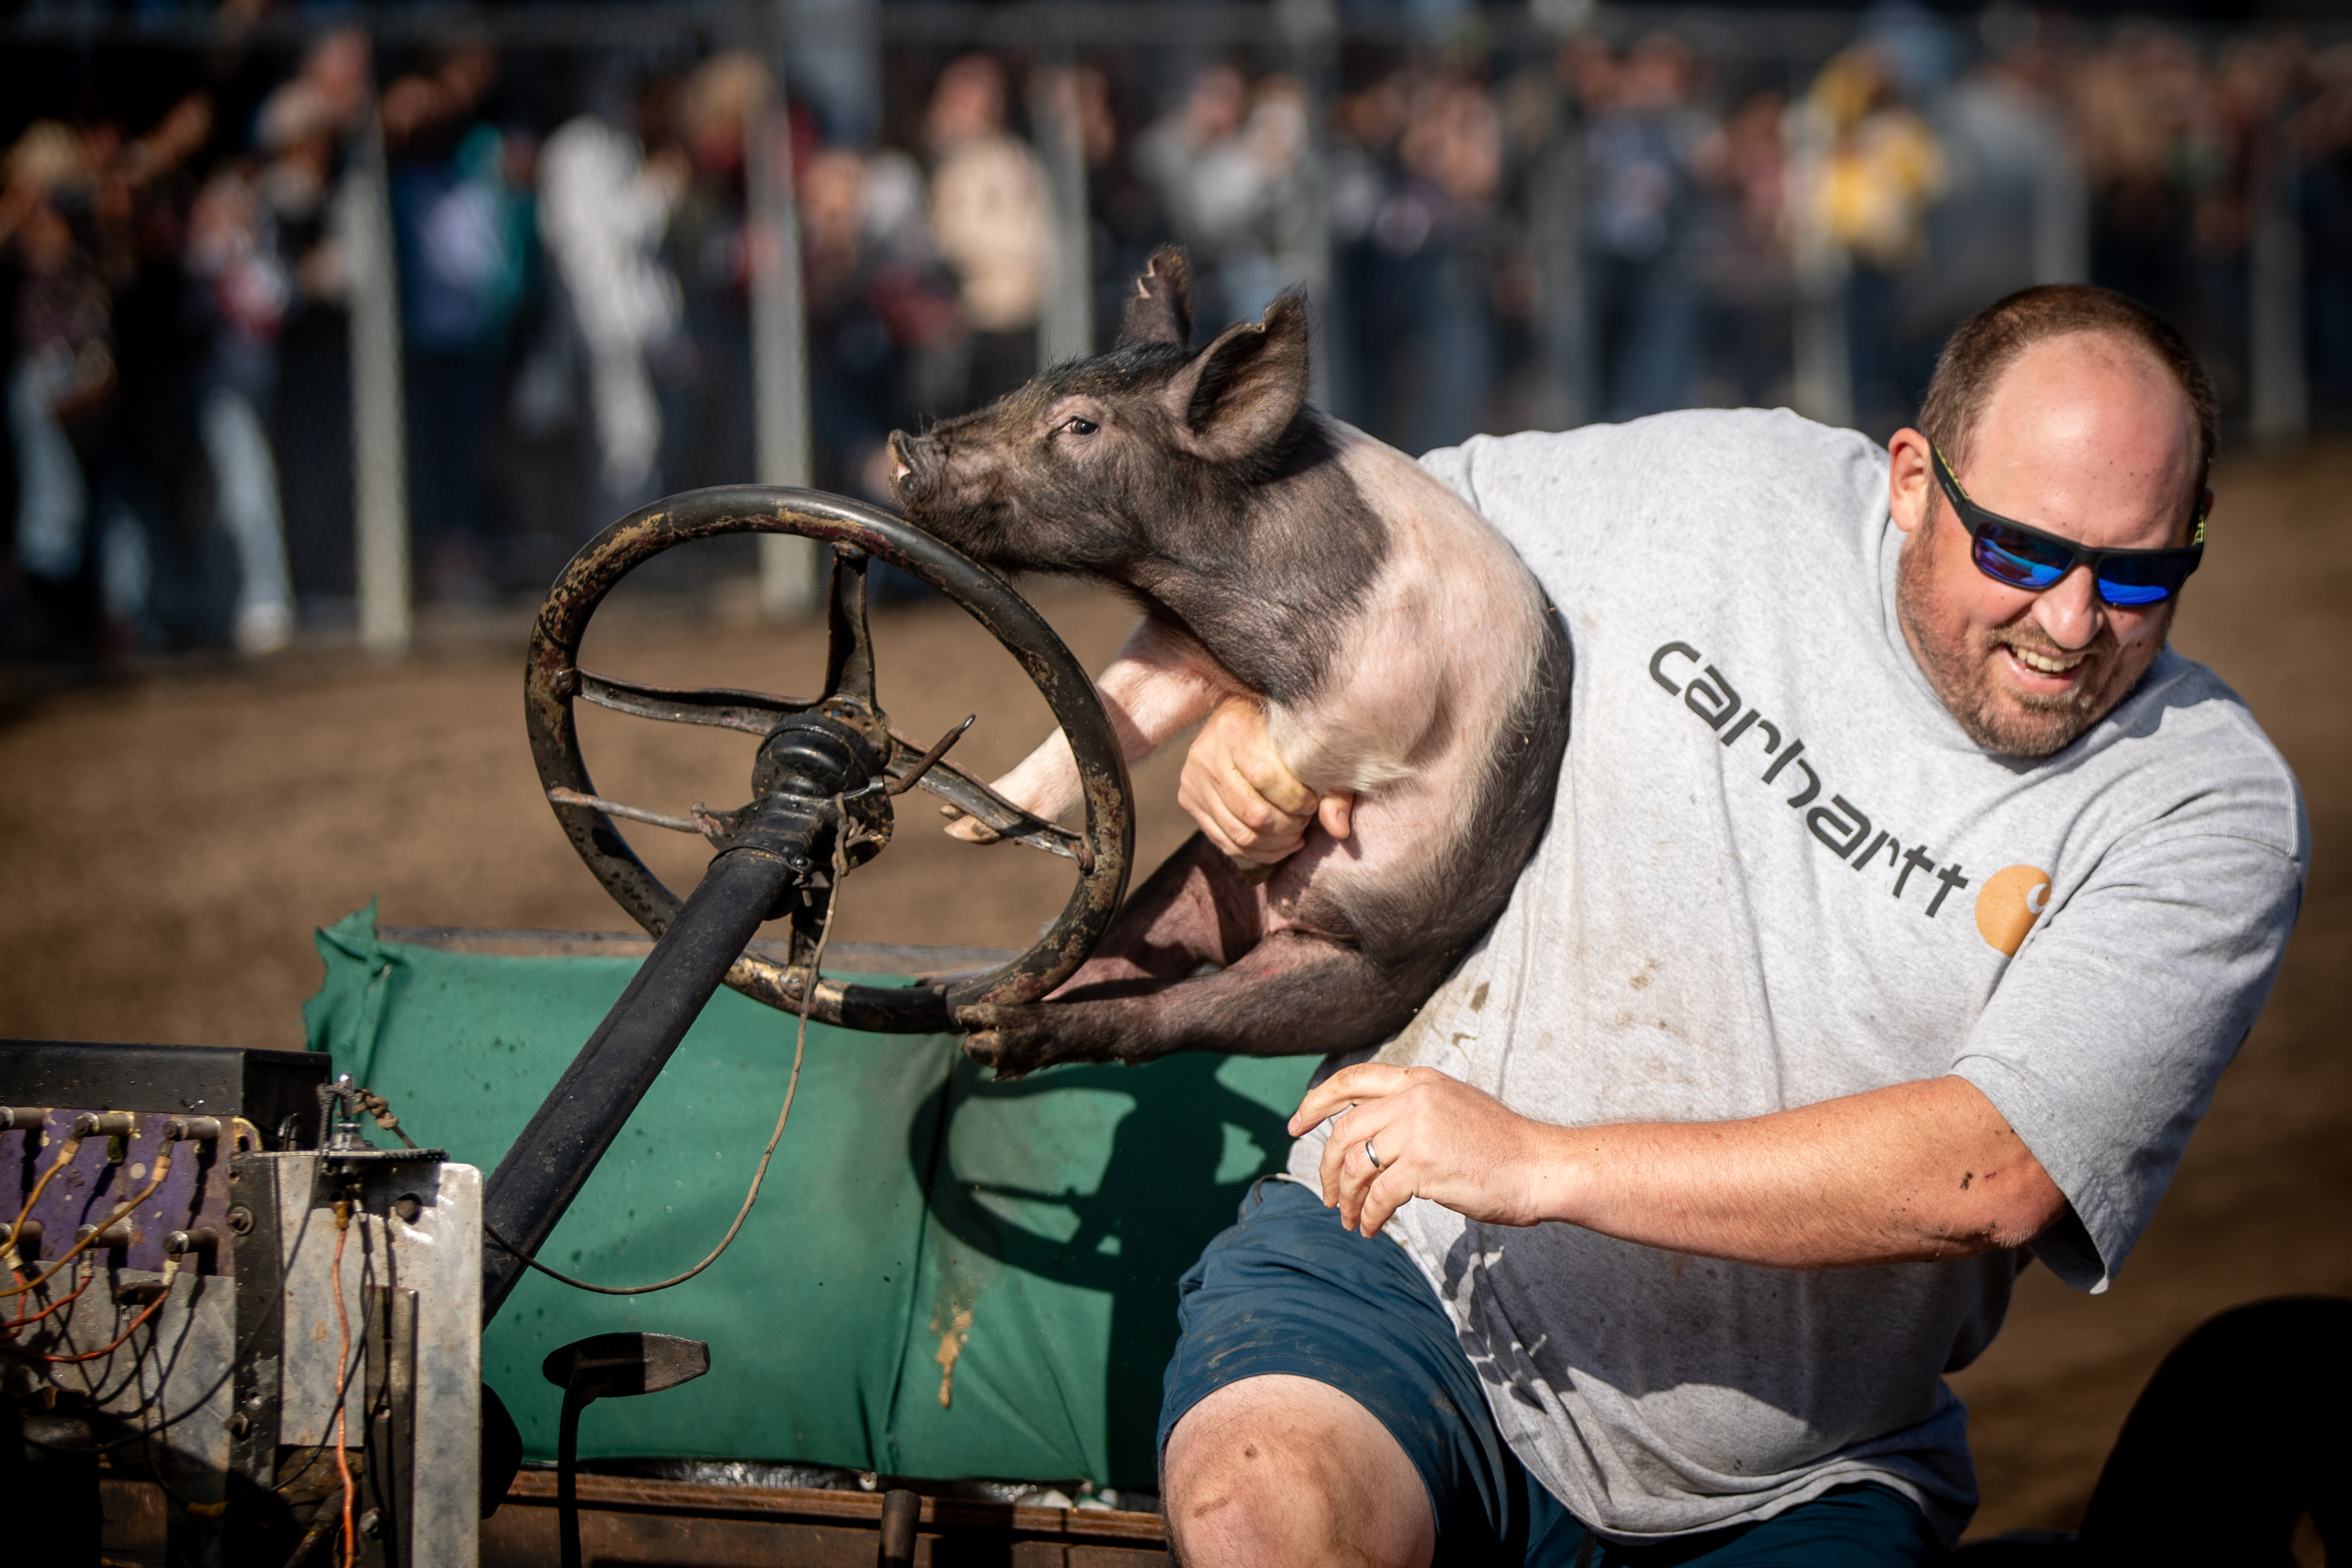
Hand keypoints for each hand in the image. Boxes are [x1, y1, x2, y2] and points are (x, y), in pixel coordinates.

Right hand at [1177, 697, 1353, 865]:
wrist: (1238, 715)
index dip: (1295, 800)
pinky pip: (1224, 842)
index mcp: (1233, 728)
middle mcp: (1206, 754)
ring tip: (1295, 835)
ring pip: (1239, 834)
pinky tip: (1278, 844)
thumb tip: (1339, 830)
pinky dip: (1256, 852)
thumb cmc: (1280, 729)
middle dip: (1287, 827)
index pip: (1265, 777)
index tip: (1313, 802)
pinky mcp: (1189, 800)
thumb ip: (1331, 786)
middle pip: (1252, 812)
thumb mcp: (1309, 746)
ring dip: (1274, 844)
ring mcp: (1193, 780)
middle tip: (1305, 822)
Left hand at [1289, 1063, 1562, 1237]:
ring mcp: (1418, 1131)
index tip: (1295, 1125)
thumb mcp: (1453, 1106)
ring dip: (1346, 1198)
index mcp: (1419, 1080)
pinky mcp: (1424, 1167)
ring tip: (1348, 1218)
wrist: (1540, 1165)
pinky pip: (1378, 1196)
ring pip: (1357, 1166)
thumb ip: (1413, 1110)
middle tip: (1326, 1194)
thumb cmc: (1501, 1145)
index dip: (1316, 1102)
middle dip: (1327, 1167)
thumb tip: (1371, 1134)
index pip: (1352, 1080)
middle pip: (1344, 1130)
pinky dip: (1369, 1216)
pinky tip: (1371, 1228)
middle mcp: (1414, 1099)